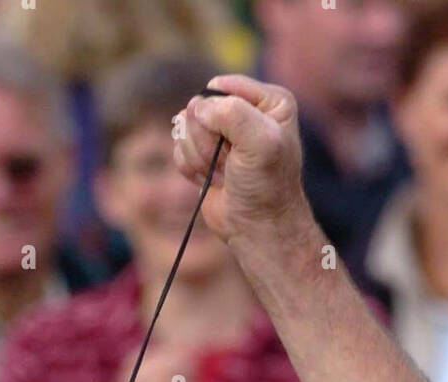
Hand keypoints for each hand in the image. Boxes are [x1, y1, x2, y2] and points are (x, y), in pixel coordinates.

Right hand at [172, 73, 313, 250]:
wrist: (258, 229)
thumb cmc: (266, 187)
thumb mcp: (261, 142)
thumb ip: (232, 112)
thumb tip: (197, 110)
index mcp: (269, 101)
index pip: (219, 87)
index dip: (219, 117)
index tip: (239, 145)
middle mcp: (245, 112)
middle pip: (198, 107)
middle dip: (207, 140)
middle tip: (231, 163)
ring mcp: (222, 133)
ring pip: (185, 127)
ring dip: (200, 156)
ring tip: (225, 174)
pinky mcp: (204, 153)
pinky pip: (179, 147)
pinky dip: (191, 167)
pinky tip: (214, 181)